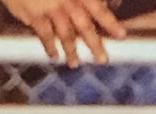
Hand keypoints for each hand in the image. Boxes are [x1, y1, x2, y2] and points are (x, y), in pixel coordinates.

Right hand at [0, 0, 126, 66]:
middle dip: (95, 45)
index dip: (111, 23)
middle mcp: (67, 1)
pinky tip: (54, 55)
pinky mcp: (33, 14)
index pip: (98, 9)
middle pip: (84, 26)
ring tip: (74, 64)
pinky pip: (44, 34)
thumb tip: (106, 4)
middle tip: (102, 60)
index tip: (122, 36)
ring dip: (71, 51)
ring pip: (65, 34)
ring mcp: (50, 9)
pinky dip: (50, 46)